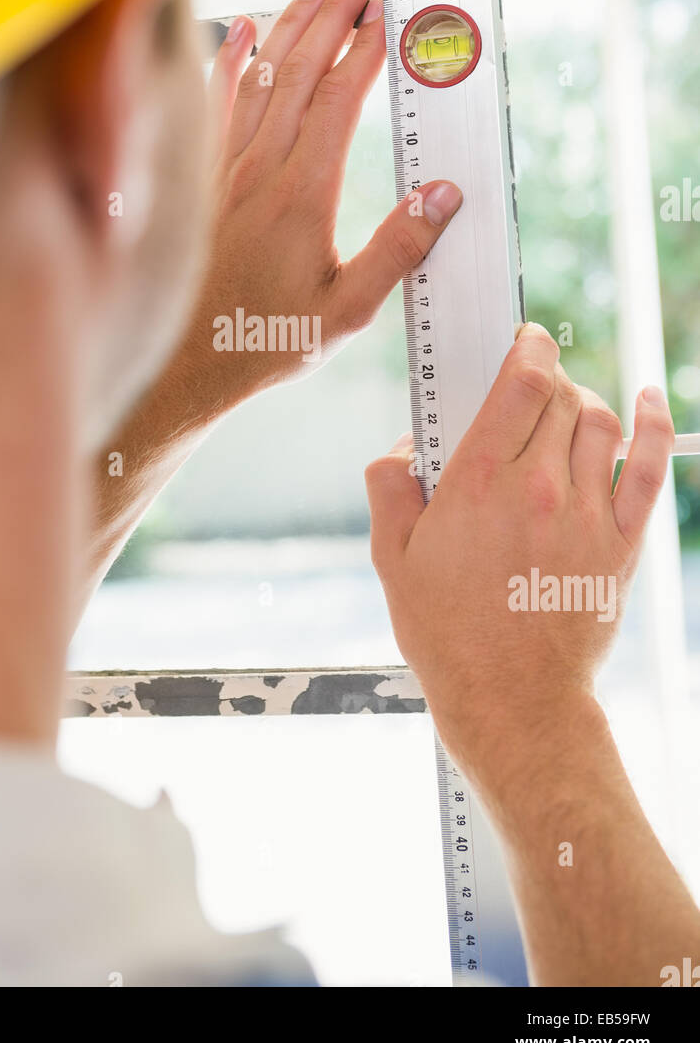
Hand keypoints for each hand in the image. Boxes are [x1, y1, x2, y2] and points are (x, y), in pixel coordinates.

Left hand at [163, 0, 461, 421]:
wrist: (186, 363)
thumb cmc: (267, 340)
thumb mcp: (349, 311)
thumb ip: (398, 251)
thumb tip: (443, 194)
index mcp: (302, 196)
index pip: (338, 101)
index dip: (365, 51)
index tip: (388, 12)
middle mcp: (260, 170)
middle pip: (299, 72)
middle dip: (331, 16)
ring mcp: (225, 170)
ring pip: (258, 78)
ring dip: (288, 26)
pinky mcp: (203, 179)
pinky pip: (214, 105)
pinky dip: (228, 61)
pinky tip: (240, 29)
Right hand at [365, 322, 674, 796]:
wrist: (511, 700)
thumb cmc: (447, 633)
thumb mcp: (390, 558)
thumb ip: (388, 488)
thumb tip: (402, 448)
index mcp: (479, 483)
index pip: (520, 382)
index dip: (527, 348)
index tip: (523, 342)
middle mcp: (538, 487)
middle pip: (561, 395)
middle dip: (547, 379)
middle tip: (531, 391)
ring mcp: (586, 513)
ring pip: (601, 422)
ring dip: (584, 402)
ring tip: (565, 412)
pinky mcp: (620, 542)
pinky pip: (650, 465)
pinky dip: (654, 423)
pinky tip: (649, 399)